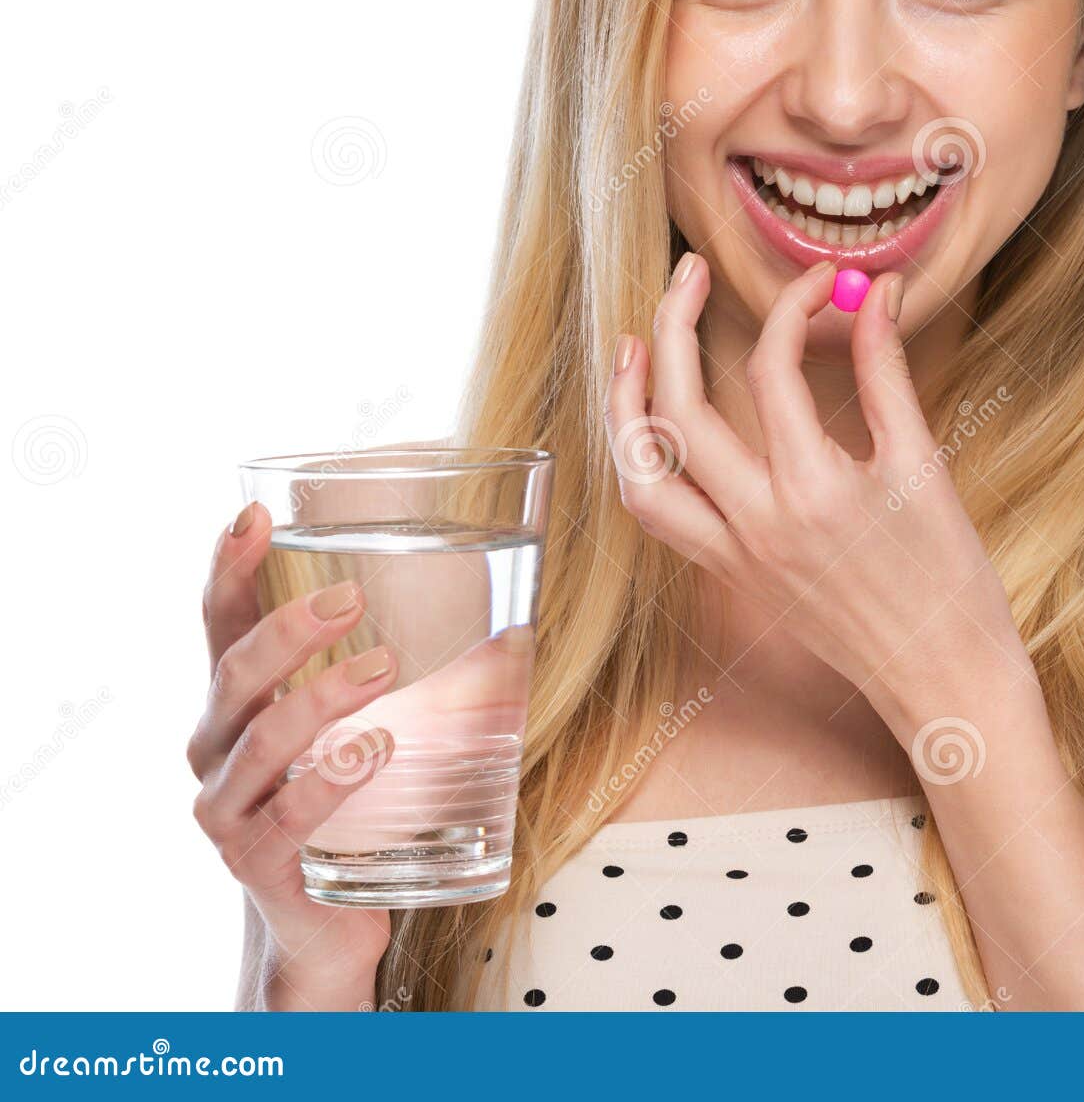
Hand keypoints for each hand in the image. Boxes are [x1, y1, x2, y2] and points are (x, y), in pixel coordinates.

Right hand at [187, 504, 395, 1010]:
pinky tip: (376, 749)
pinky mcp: (259, 861)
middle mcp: (218, 747)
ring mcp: (229, 808)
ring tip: (384, 666)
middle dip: (290, 629)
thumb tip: (514, 599)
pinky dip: (333, 778)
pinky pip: (290, 814)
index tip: (253, 515)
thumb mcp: (358, 723)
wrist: (327, 920)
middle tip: (352, 598)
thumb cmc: (351, 799)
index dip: (228, 566)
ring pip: (265, 738)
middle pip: (235, 672)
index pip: (220, 622)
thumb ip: (398, 664)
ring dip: (325, 696)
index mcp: (238, 700)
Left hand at [603, 254, 1033, 728]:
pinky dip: (643, 466)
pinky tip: (653, 429)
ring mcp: (735, 557)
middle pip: (678, 413)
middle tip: (687, 272)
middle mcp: (759, 524)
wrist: (945, 680)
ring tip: (632, 347)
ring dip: (626, 406)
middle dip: (671, 327)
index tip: (823, 279)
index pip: (774, 370)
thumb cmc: (950, 579)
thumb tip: (874, 294)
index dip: (794, 306)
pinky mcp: (731, 578)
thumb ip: (888, 373)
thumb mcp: (924, 466)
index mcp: (815, 491)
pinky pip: (660, 518)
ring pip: (642, 476)